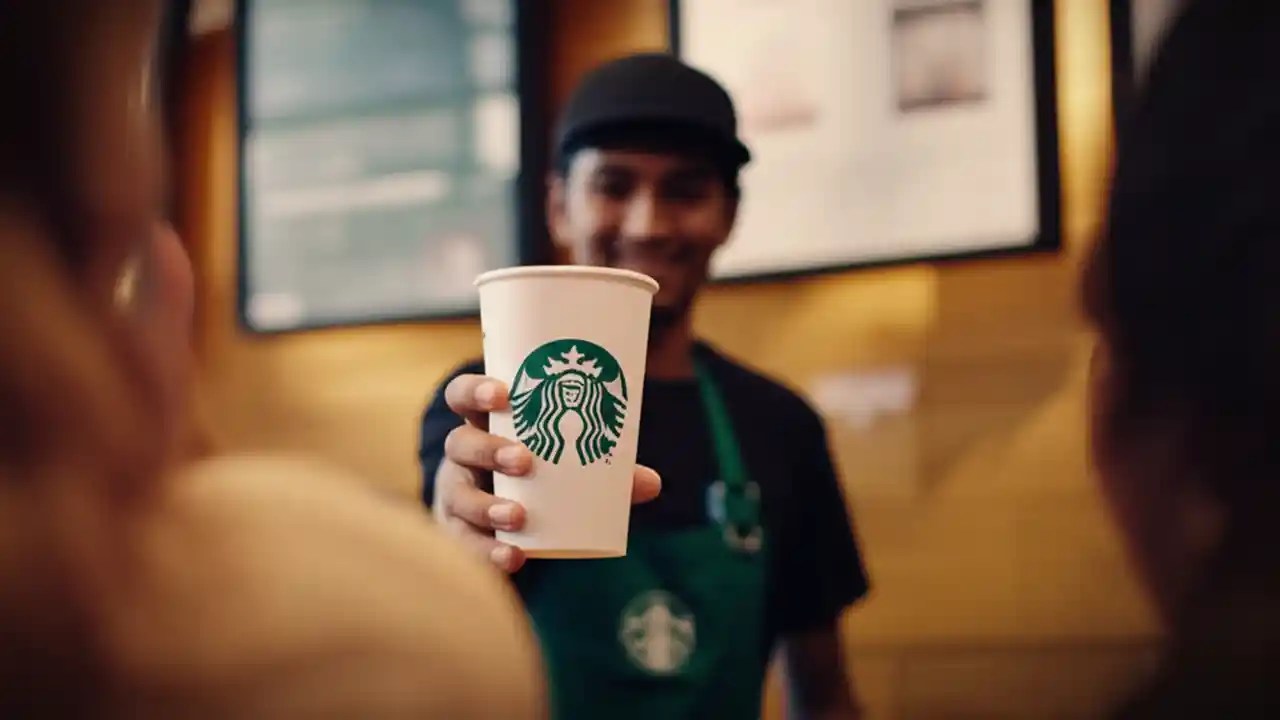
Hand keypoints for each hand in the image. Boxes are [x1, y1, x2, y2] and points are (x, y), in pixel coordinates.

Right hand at [434, 373, 660, 572]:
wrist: (501, 515)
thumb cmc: (538, 473)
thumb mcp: (564, 462)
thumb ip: (605, 470)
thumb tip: (652, 483)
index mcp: (485, 423)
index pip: (462, 395)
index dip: (475, 391)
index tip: (504, 395)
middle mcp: (462, 455)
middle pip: (460, 444)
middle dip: (489, 450)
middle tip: (524, 460)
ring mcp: (455, 493)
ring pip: (457, 495)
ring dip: (486, 505)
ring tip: (518, 516)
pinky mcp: (457, 531)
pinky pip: (464, 541)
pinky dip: (486, 550)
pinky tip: (511, 557)